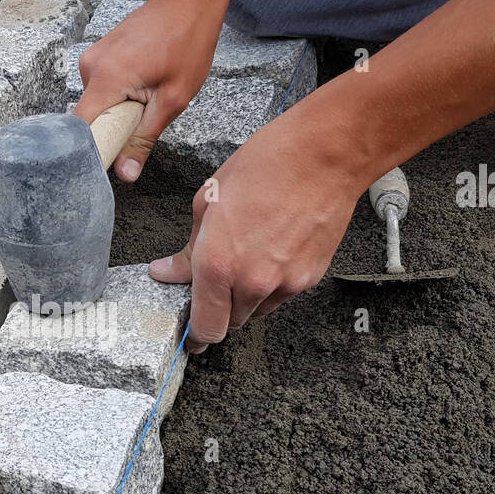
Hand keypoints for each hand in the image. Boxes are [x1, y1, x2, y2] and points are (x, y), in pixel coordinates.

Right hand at [73, 0, 222, 182]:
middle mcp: (90, 66)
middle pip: (90, 118)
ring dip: (120, 110)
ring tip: (150, 93)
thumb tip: (126, 173)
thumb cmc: (187, 42)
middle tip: (146, 117)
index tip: (110, 161)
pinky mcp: (100, 54)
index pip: (81, 129)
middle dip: (115, 128)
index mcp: (105, 78)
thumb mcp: (172, 99)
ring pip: (99, 104)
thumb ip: (144, 138)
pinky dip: (121, 95)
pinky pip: (103, 88)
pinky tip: (145, 82)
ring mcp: (93, 58)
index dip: (93, 150)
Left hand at [149, 108, 366, 352]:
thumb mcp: (209, 200)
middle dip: (220, 309)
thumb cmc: (268, 164)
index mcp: (218, 264)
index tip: (192, 336)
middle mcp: (252, 283)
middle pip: (231, 324)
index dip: (197, 337)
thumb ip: (188, 249)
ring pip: (257, 311)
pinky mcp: (310, 279)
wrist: (326, 156)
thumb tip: (168, 272)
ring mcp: (285, 284)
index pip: (206, 328)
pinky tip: (272, 249)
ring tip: (248, 254)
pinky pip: (282, 295)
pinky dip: (273, 283)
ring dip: (246, 297)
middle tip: (217, 280)